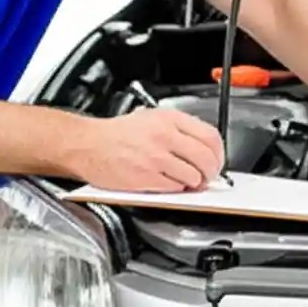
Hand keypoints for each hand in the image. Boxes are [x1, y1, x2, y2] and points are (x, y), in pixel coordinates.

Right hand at [73, 108, 224, 191]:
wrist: (88, 144)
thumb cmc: (117, 133)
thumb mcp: (151, 117)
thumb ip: (178, 130)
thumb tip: (202, 148)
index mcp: (169, 119)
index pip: (211, 137)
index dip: (219, 154)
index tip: (216, 161)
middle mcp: (165, 136)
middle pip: (206, 159)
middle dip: (211, 173)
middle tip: (207, 177)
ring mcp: (156, 157)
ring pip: (194, 176)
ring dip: (193, 183)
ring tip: (185, 180)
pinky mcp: (146, 177)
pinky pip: (175, 187)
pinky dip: (176, 189)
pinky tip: (168, 183)